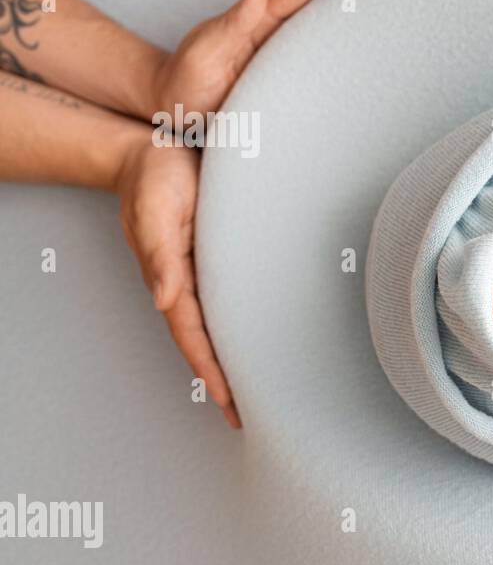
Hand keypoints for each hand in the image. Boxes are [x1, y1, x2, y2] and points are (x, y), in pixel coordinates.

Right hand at [114, 139, 239, 428]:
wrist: (158, 147)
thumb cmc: (154, 176)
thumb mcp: (154, 211)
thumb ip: (159, 254)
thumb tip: (163, 299)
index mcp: (175, 278)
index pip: (194, 335)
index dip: (210, 370)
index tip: (228, 402)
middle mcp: (191, 282)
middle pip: (209, 341)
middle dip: (225, 380)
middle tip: (246, 417)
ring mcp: (207, 272)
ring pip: (224, 325)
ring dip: (238, 358)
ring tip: (261, 393)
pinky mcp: (226, 255)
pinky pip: (236, 299)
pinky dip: (247, 325)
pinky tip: (265, 338)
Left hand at [149, 0, 401, 118]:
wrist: (173, 105)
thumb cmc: (186, 81)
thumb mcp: (206, 51)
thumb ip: (232, 22)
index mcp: (263, 17)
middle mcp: (278, 27)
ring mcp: (283, 47)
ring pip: (328, 15)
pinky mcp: (288, 70)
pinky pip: (324, 46)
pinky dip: (348, 33)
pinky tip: (370, 33)